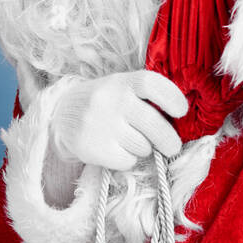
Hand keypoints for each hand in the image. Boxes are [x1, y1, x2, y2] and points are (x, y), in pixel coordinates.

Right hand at [49, 71, 188, 169]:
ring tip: (133, 142)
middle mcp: (111, 100)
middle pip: (153, 123)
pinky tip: (119, 150)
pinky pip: (127, 160)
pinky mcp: (92, 147)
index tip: (181, 112)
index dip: (172, 98)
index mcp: (122, 81)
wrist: (61, 117)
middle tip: (173, 147)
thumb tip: (181, 119)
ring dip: (145, 148)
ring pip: (142, 145)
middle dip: (169, 140)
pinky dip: (129, 159)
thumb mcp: (122, 87)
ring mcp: (100, 124)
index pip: (152, 84)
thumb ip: (147, 97)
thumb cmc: (105, 103)